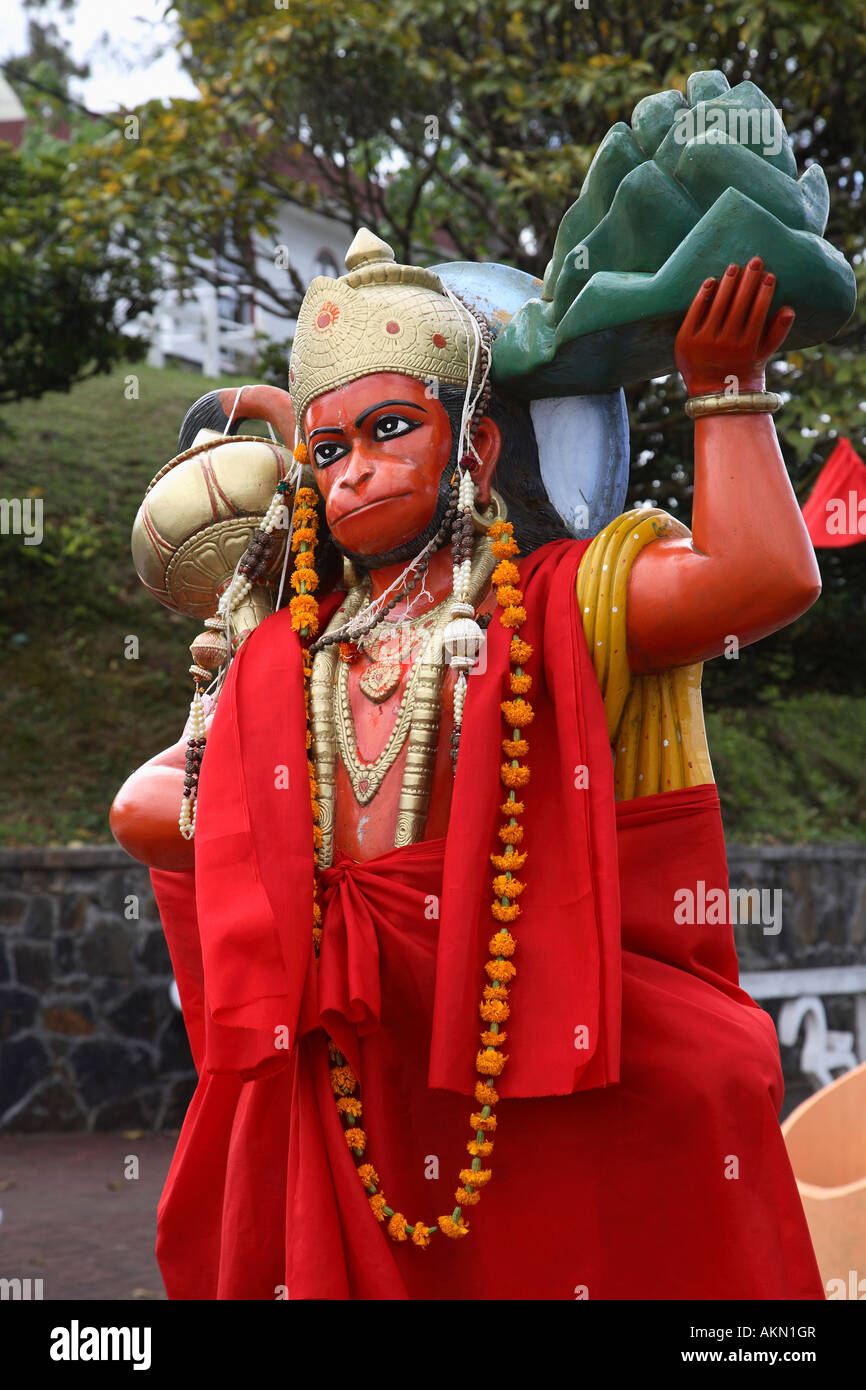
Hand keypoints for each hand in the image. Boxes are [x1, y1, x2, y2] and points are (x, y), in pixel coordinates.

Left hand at [675, 256, 794, 396]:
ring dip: (728, 283)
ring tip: (735, 267)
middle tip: (755, 261)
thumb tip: (789, 309)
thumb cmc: (744, 367)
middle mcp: (725, 346)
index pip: (757, 313)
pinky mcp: (685, 341)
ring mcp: (704, 343)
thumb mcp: (764, 354)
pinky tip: (712, 280)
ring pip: (718, 306)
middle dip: (749, 280)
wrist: (714, 392)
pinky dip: (704, 295)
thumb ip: (778, 332)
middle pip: (739, 305)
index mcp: (746, 348)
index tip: (770, 275)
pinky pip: (695, 312)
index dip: (764, 292)